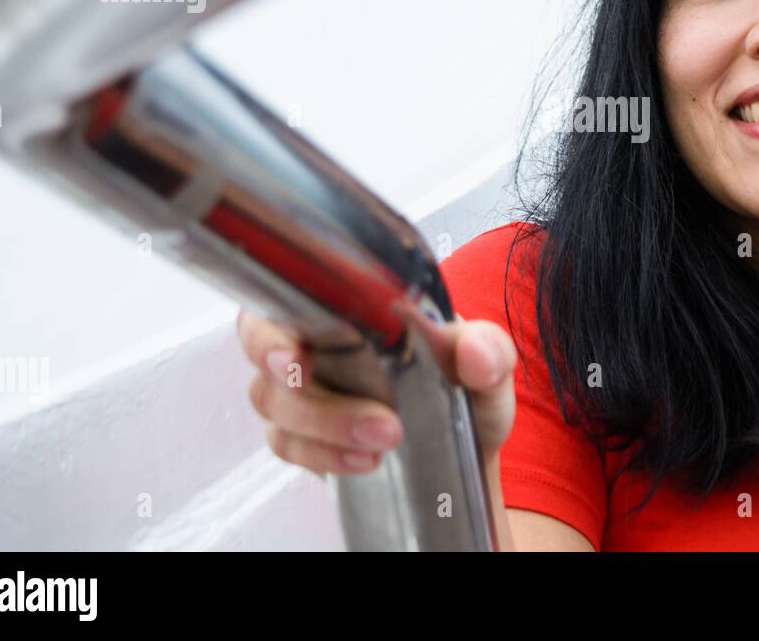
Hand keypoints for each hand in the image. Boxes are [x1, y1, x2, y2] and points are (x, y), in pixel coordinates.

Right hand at [236, 305, 517, 475]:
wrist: (466, 447)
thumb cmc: (467, 388)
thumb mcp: (490, 365)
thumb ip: (488, 351)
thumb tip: (472, 350)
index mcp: (352, 303)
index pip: (284, 296)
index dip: (269, 330)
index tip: (293, 362)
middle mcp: (317, 339)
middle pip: (268, 358)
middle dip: (313, 399)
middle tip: (381, 424)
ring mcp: (306, 388)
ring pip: (273, 404)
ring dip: (325, 429)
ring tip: (387, 441)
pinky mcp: (305, 434)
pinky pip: (288, 444)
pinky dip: (324, 456)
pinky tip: (365, 462)